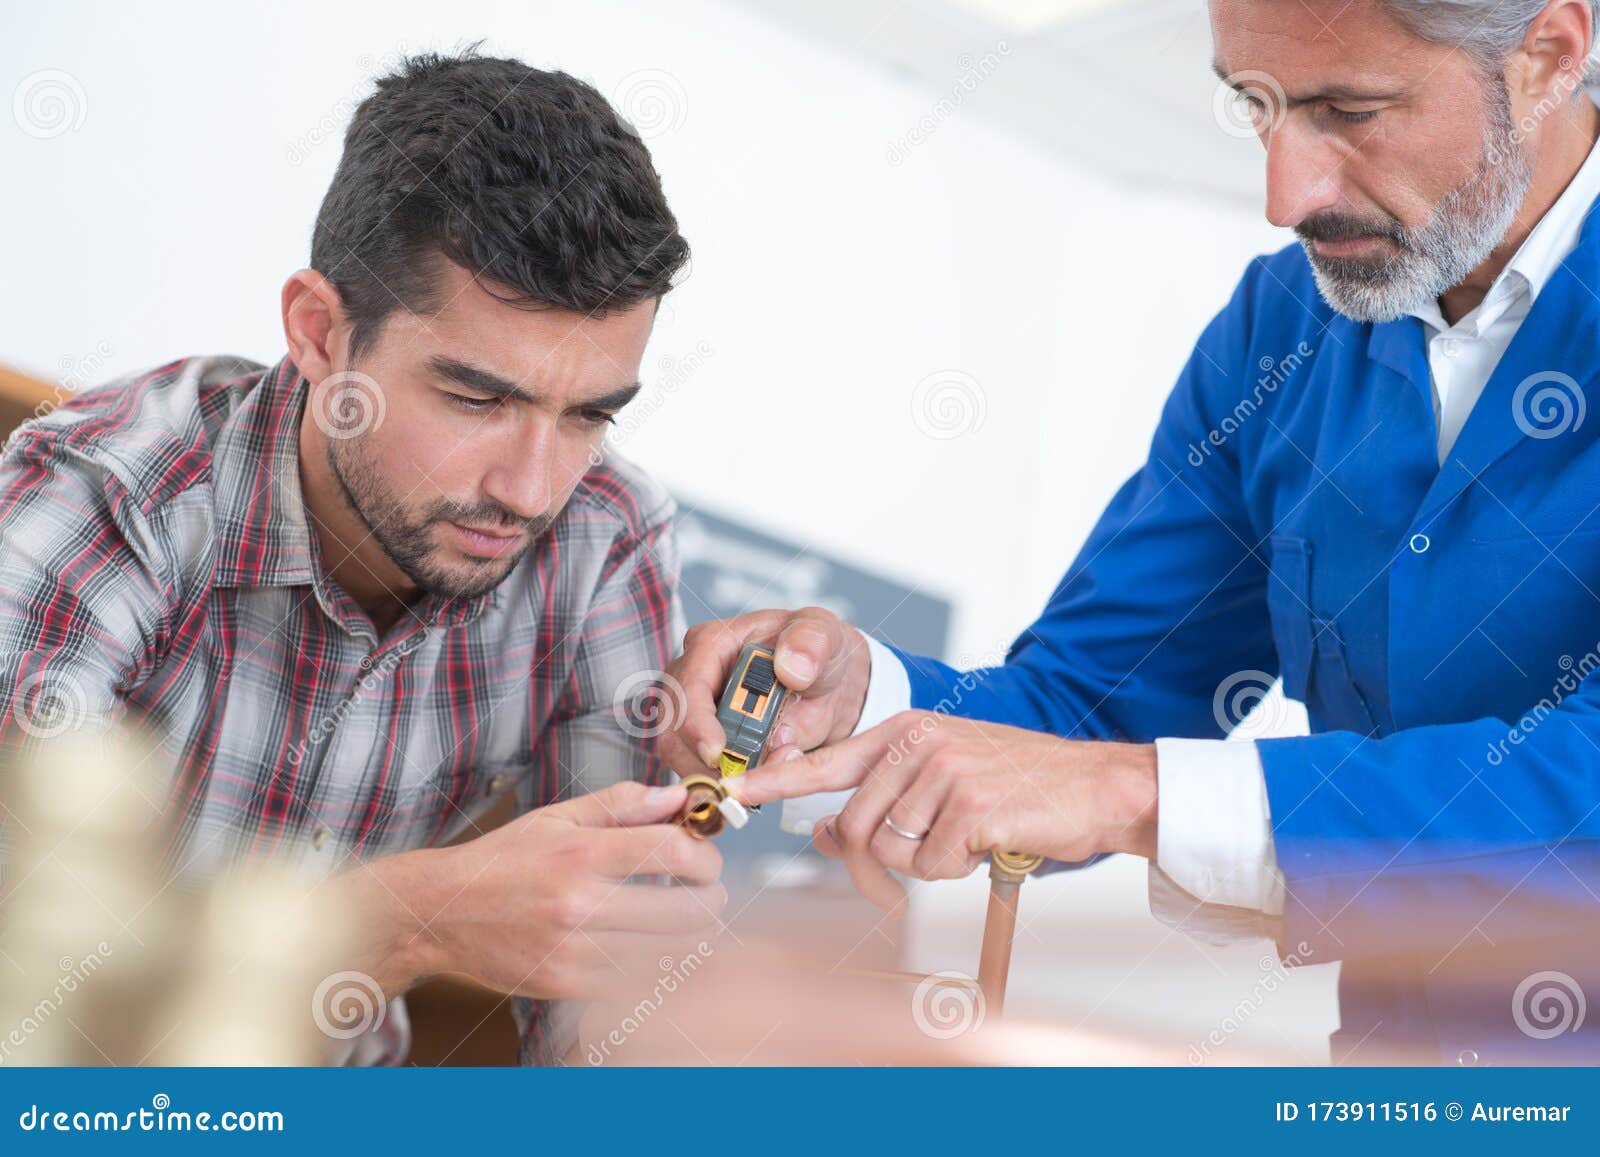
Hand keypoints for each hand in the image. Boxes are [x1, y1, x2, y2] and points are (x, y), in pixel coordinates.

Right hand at [341, 781, 725, 1000]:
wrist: (440, 915)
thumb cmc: (501, 862)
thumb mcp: (557, 817)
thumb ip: (621, 803)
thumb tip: (677, 796)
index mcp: (581, 854)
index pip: (672, 851)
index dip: (705, 854)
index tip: (704, 857)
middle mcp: (580, 904)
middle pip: (685, 910)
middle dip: (709, 899)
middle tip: (704, 891)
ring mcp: (575, 952)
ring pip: (669, 953)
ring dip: (688, 937)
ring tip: (679, 918)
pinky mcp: (569, 988)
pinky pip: (637, 983)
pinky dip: (653, 966)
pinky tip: (647, 946)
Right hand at [658, 607, 871, 777]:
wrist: (829, 686)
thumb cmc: (817, 652)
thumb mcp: (825, 634)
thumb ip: (812, 643)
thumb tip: (789, 669)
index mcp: (712, 644)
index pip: (689, 687)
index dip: (697, 723)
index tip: (717, 753)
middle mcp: (692, 679)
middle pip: (674, 730)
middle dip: (706, 762)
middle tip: (748, 779)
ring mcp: (694, 714)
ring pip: (682, 758)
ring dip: (720, 777)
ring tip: (769, 774)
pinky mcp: (705, 745)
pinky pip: (702, 774)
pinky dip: (728, 785)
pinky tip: (759, 784)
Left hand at [732, 711, 1157, 910]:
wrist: (1093, 786)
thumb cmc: (1018, 786)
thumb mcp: (941, 778)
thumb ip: (883, 798)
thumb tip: (828, 833)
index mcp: (903, 731)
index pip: (824, 760)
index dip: (774, 780)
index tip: (732, 790)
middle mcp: (916, 743)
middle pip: (855, 827)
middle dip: (869, 871)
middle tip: (896, 889)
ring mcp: (943, 770)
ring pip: (893, 849)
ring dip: (925, 865)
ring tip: (964, 842)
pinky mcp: (970, 804)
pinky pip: (933, 864)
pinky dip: (956, 869)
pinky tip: (986, 843)